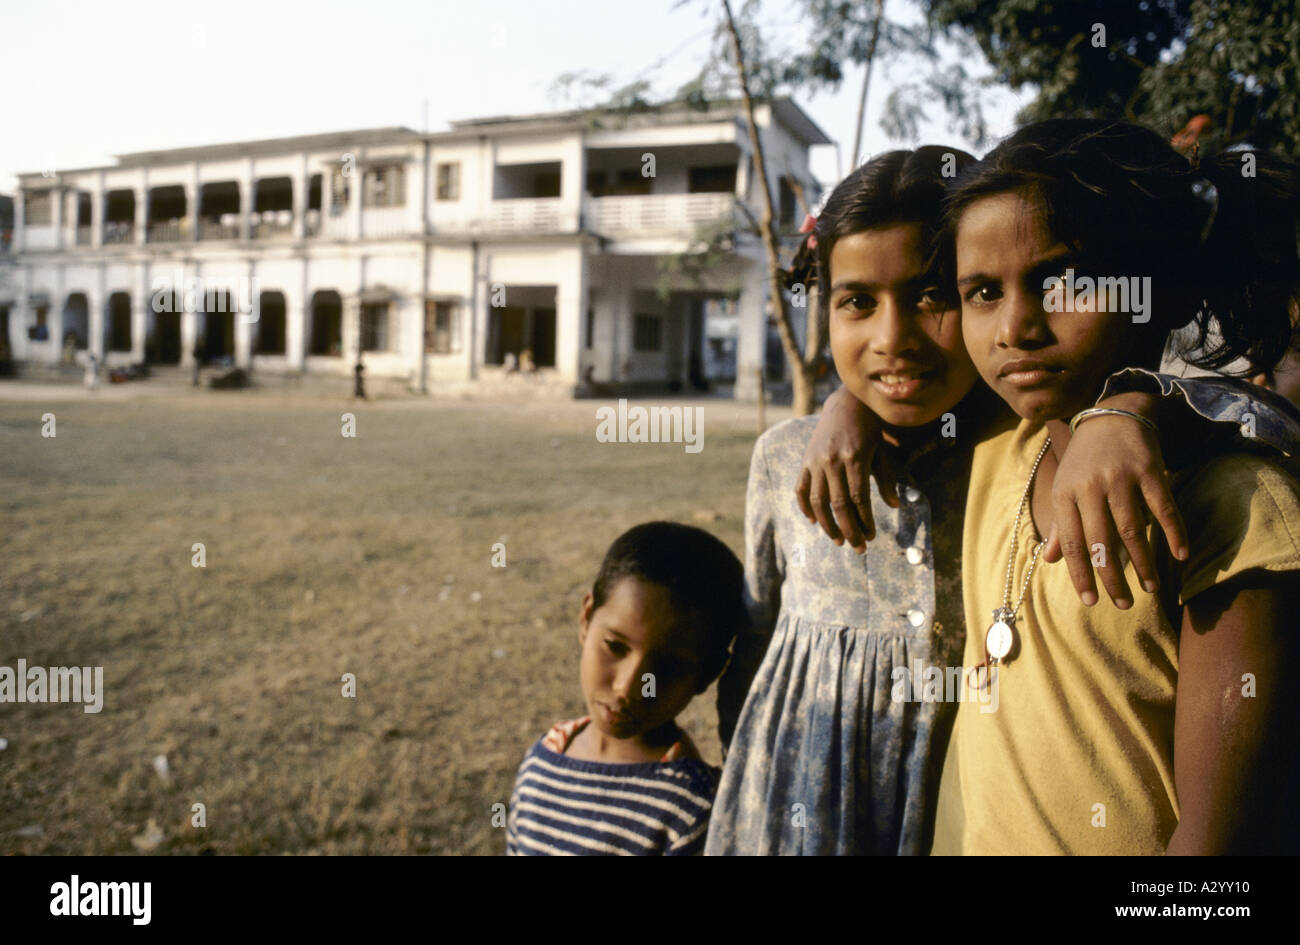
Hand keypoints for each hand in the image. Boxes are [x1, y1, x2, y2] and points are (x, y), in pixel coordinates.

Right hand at [794, 387, 897, 551]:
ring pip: (818, 501)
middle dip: (849, 530)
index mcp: (855, 458)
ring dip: (828, 524)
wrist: (846, 404)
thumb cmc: (870, 429)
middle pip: (839, 505)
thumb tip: (895, 505)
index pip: (859, 499)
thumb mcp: (883, 450)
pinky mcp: (806, 460)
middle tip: (858, 548)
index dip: (865, 521)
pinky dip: (805, 507)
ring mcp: (816, 461)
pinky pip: (801, 488)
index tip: (871, 536)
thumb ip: (886, 478)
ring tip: (838, 540)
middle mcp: (833, 461)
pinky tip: (814, 522)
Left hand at [1044, 408, 1189, 607]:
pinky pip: (1163, 508)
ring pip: (1132, 530)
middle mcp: (1090, 487)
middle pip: (1101, 542)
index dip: (1080, 574)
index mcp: (1065, 494)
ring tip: (1149, 588)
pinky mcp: (1149, 470)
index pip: (1071, 542)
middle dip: (1112, 577)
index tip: (1090, 601)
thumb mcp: (1065, 489)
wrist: (1111, 417)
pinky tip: (1180, 556)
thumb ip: (1059, 526)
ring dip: (1142, 563)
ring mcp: (1120, 478)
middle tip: (1122, 604)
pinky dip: (1173, 533)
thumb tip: (1048, 561)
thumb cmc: (1084, 462)